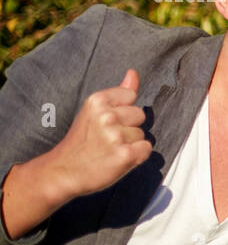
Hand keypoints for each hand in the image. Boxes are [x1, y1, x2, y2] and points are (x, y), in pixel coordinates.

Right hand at [47, 69, 151, 198]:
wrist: (62, 171)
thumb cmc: (82, 141)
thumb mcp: (94, 111)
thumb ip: (118, 92)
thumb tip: (133, 73)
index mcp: (97, 101)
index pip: (131, 96)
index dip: (123, 111)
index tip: (106, 121)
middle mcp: (106, 116)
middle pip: (140, 115)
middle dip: (128, 127)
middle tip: (107, 139)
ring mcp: (115, 135)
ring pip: (142, 134)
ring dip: (130, 144)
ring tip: (109, 150)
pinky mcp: (124, 155)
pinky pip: (146, 149)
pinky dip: (137, 156)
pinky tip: (118, 159)